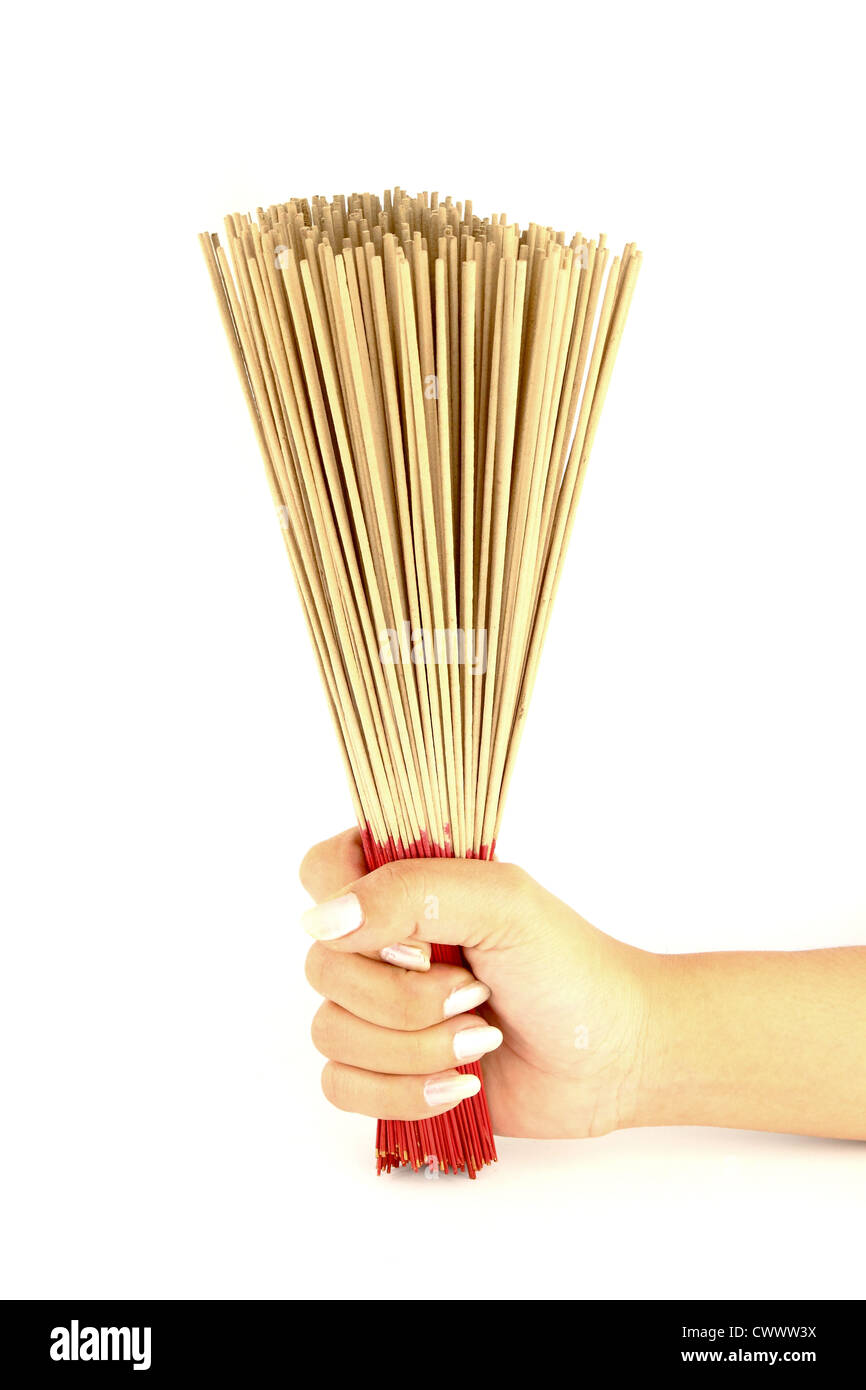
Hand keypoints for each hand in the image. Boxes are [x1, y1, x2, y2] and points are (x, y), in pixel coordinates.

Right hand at [300, 829, 654, 1136]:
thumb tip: (321, 920)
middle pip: (322, 966)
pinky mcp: (385, 1071)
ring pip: (330, 1032)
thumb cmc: (569, 967)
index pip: (322, 870)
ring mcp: (379, 1009)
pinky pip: (341, 1087)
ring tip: (480, 1040)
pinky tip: (461, 1084)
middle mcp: (381, 943)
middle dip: (404, 997)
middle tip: (475, 993)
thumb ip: (409, 892)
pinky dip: (402, 1093)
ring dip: (413, 1048)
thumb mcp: (501, 903)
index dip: (354, 910)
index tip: (419, 938)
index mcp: (404, 884)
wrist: (612, 1058)